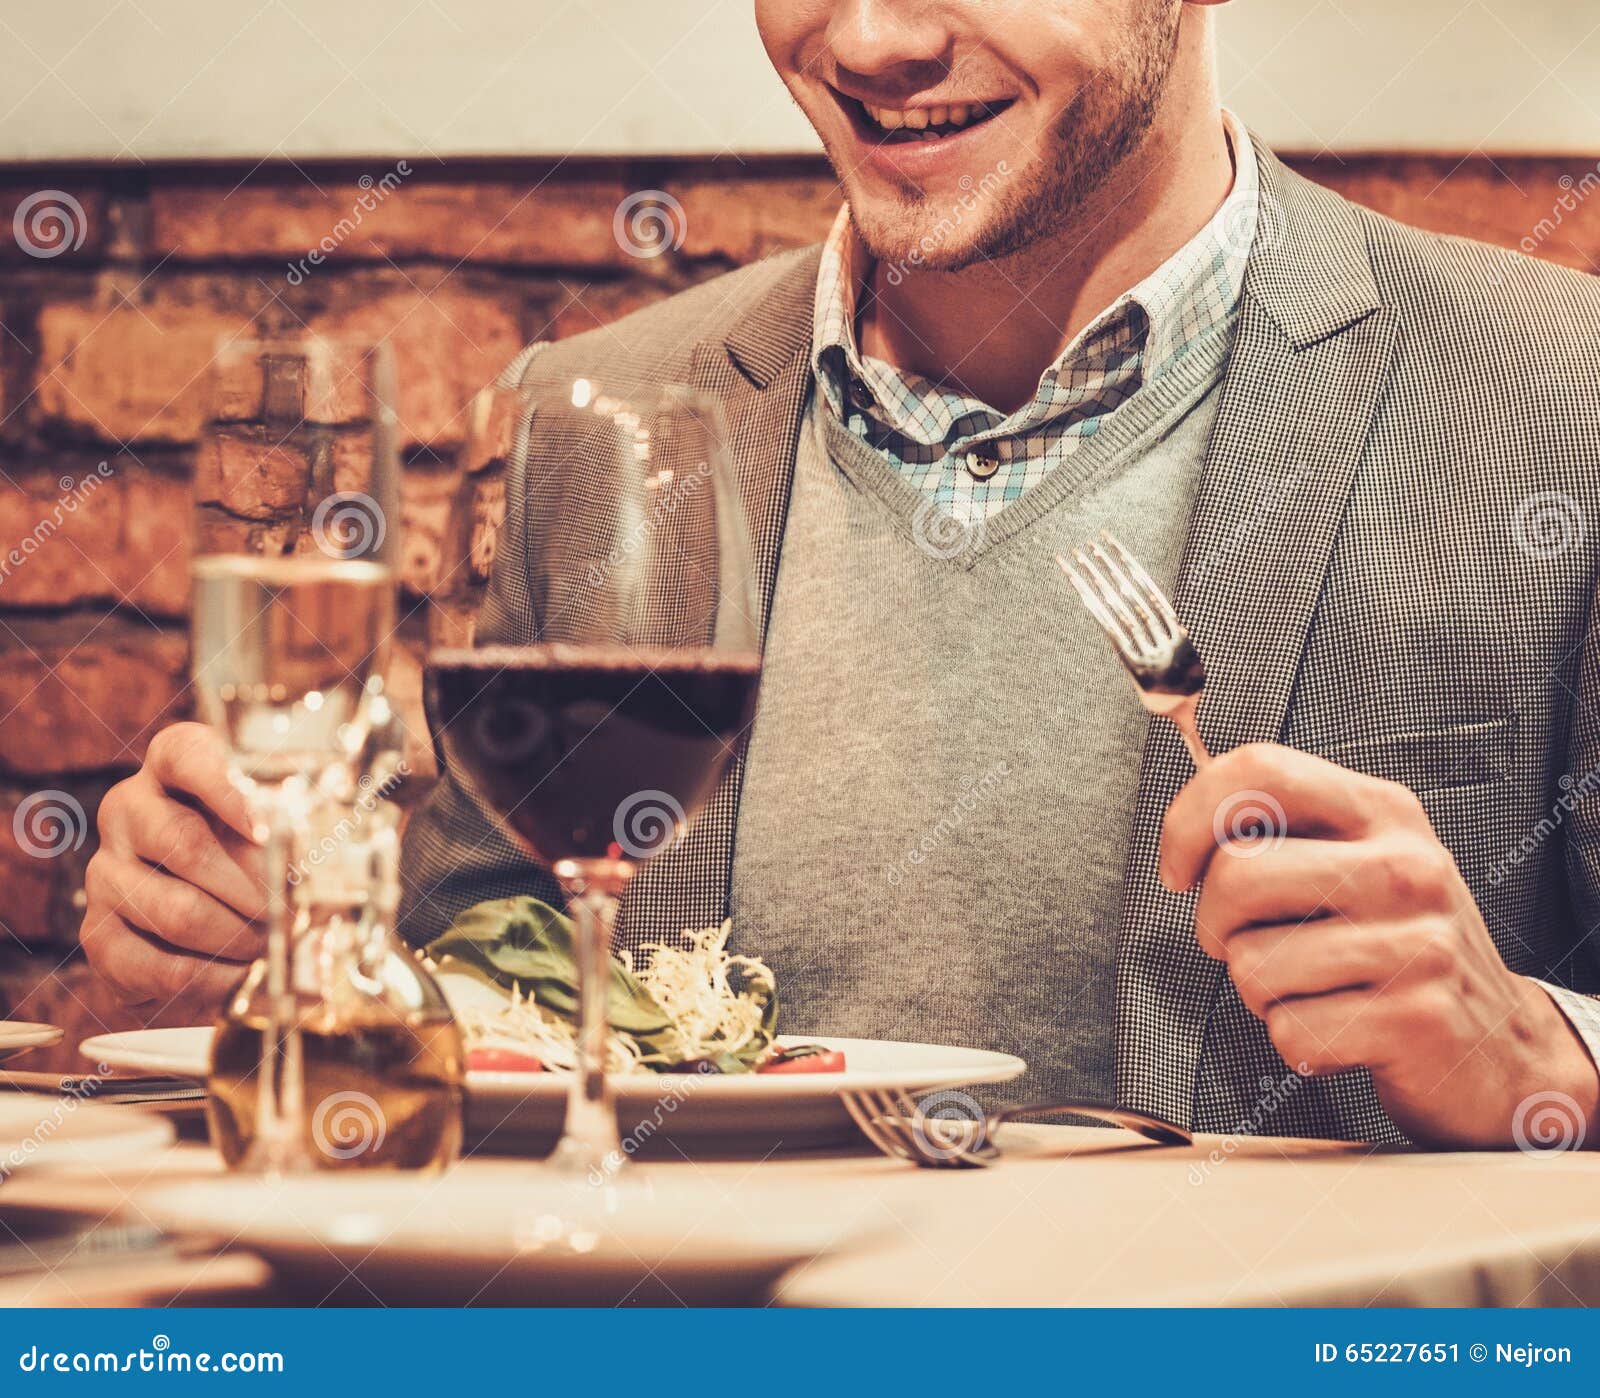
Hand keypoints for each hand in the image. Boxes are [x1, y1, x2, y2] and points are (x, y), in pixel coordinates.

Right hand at [82, 723, 266, 1017]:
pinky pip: (156, 964)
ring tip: (269, 945)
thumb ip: (293, 838)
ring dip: (234, 937)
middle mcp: (129, 809)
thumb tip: (322, 877)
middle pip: (183, 842)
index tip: (268, 830)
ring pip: (174, 910)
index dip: (228, 791)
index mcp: (172, 765)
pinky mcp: (98, 931)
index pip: (187, 756)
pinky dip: (211, 977)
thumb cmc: (249, 858)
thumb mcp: (274, 831)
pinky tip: (239, 974)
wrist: (202, 924)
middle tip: (288, 914)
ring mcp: (106, 869)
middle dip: (250, 888)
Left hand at [1160, 742, 1599, 1148]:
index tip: (1177, 870)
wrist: (1499, 1046)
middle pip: (1237, 875)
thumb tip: (1186, 827)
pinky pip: (1291, 1031)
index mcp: (1382, 810)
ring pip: (1253, 964)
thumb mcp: (1358, 861)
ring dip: (1260, 992)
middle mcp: (1407, 866)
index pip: (1258, 769)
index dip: (1190, 818)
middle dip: (1215, 925)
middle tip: (1246, 944)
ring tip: (1312, 990)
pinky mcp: (1417, 1019)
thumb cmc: (1397, 945)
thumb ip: (1283, 829)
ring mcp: (1419, 943)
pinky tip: (1344, 1030)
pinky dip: (1298, 1042)